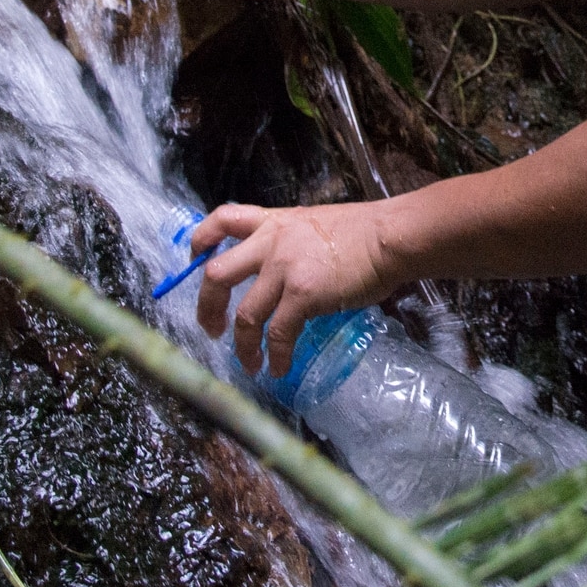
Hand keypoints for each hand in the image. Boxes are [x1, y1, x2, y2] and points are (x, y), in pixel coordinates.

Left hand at [189, 201, 398, 376]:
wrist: (390, 237)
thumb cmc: (365, 233)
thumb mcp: (316, 223)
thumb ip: (292, 243)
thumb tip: (284, 274)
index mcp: (274, 222)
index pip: (223, 219)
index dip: (201, 239)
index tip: (195, 258)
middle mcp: (271, 243)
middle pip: (217, 274)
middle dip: (207, 307)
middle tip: (212, 328)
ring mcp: (284, 269)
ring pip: (244, 314)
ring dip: (242, 345)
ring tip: (250, 363)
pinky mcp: (302, 294)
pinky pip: (278, 333)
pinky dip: (276, 355)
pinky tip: (279, 367)